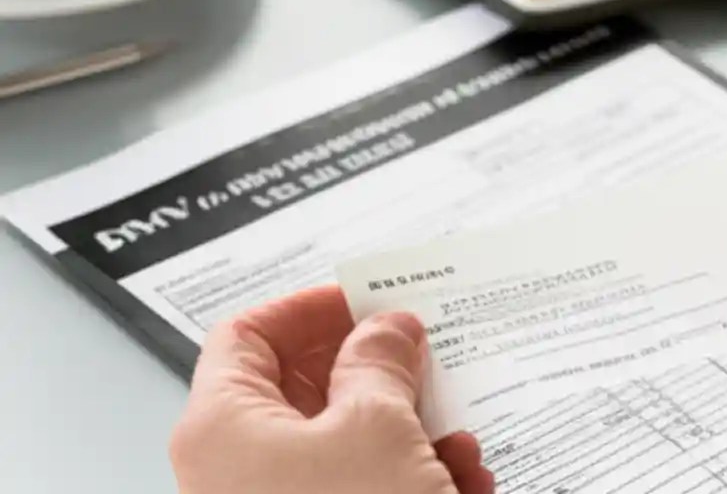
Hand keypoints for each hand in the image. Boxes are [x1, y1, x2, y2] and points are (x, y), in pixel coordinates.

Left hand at [170, 286, 492, 493]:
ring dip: (413, 429)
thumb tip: (387, 330)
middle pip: (303, 388)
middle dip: (377, 371)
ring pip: (347, 442)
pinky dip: (416, 477)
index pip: (247, 333)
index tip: (370, 297)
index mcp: (221, 426)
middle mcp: (239, 469)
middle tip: (422, 353)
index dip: (310, 306)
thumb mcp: (377, 427)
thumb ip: (380, 361)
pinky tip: (461, 482)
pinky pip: (366, 487)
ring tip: (458, 434)